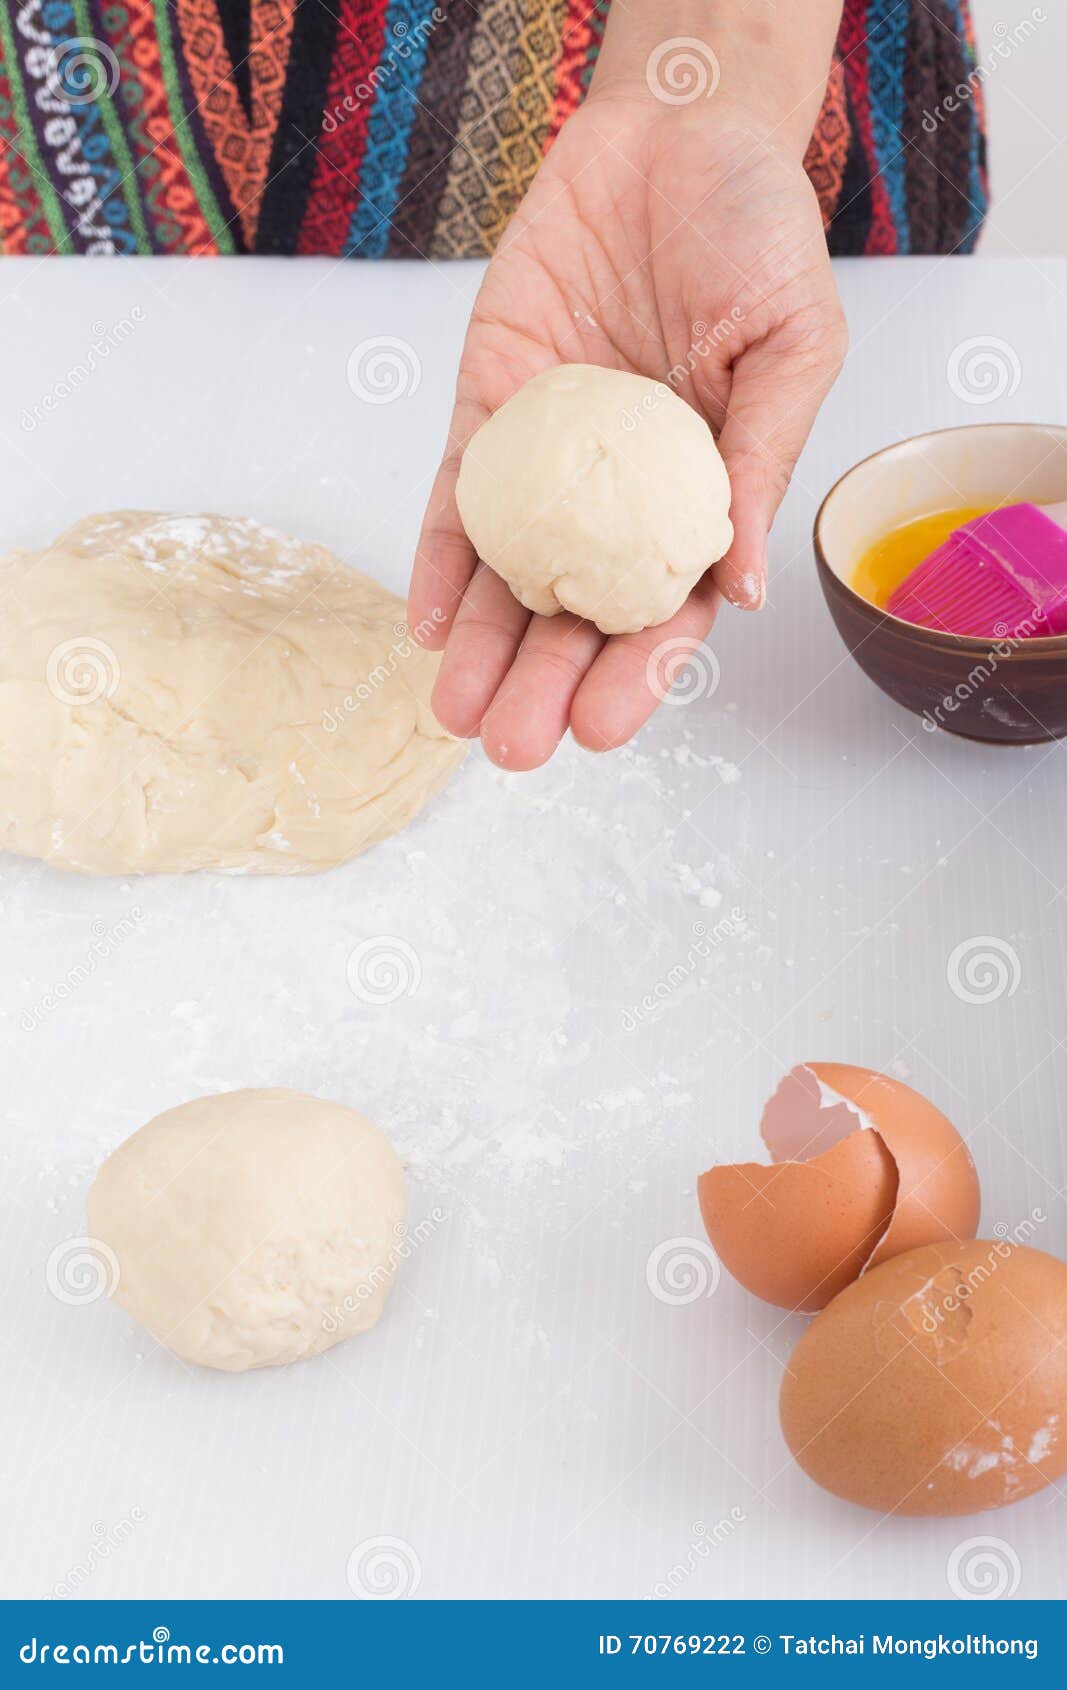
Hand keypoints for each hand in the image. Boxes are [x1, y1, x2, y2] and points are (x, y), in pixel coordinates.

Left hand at [408, 91, 846, 770]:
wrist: (676, 131)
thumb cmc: (757, 231)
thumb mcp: (792, 343)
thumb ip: (759, 462)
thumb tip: (743, 590)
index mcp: (702, 495)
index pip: (666, 609)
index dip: (637, 673)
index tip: (603, 730)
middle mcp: (621, 493)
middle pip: (578, 610)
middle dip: (544, 683)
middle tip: (513, 747)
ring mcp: (550, 457)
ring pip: (511, 571)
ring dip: (483, 645)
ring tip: (455, 713)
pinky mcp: (489, 408)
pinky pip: (457, 496)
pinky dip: (440, 556)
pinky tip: (427, 621)